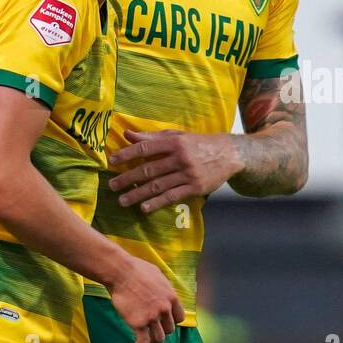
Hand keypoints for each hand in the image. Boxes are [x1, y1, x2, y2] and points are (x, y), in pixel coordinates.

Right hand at [103, 255, 184, 342]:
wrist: (121, 272)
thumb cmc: (137, 269)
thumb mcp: (158, 275)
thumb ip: (164, 287)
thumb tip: (165, 291)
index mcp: (172, 297)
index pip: (180, 318)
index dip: (172, 321)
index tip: (164, 322)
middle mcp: (165, 309)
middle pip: (170, 329)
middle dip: (161, 330)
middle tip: (152, 330)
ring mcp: (152, 317)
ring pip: (159, 338)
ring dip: (152, 341)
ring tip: (145, 340)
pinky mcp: (139, 323)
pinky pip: (144, 342)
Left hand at [107, 129, 242, 213]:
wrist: (230, 154)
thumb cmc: (199, 144)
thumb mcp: (177, 136)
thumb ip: (152, 137)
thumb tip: (128, 135)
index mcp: (174, 142)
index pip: (145, 148)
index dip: (127, 154)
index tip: (112, 161)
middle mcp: (180, 158)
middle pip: (149, 169)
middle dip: (128, 178)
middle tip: (112, 185)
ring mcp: (188, 174)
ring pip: (158, 185)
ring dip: (138, 194)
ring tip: (122, 200)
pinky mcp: (195, 188)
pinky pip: (172, 196)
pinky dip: (157, 203)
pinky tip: (144, 208)